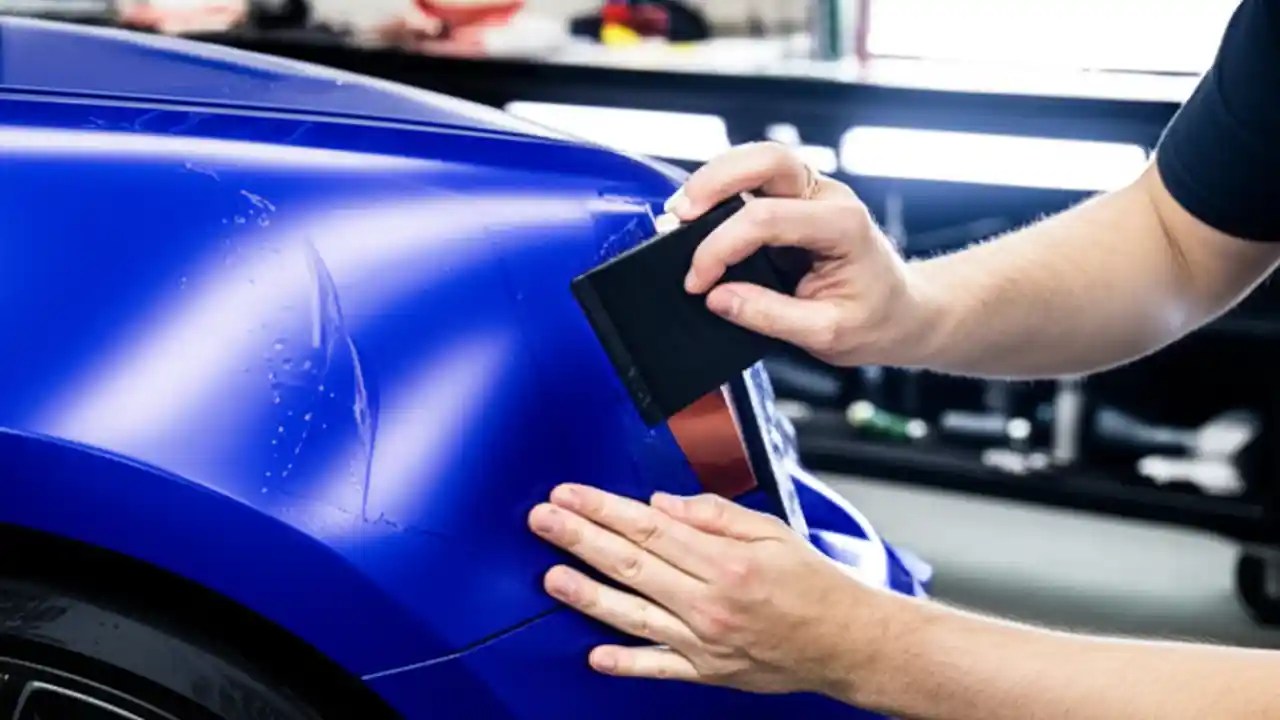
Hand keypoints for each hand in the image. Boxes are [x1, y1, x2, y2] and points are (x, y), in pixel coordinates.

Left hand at [527, 484, 913, 700]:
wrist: (847, 643)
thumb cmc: (813, 583)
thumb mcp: (772, 531)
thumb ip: (715, 515)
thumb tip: (661, 506)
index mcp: (726, 561)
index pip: (649, 528)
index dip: (603, 509)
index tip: (571, 494)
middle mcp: (710, 602)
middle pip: (632, 564)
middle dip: (581, 539)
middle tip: (544, 520)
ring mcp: (704, 641)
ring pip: (633, 614)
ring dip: (587, 594)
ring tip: (551, 576)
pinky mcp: (706, 671)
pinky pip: (657, 667)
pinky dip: (625, 662)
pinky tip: (593, 652)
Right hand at [669, 142, 938, 367]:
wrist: (904, 313)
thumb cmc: (876, 320)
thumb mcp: (826, 334)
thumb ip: (770, 316)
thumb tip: (718, 297)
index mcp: (842, 226)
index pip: (767, 219)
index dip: (721, 248)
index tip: (697, 282)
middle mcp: (828, 199)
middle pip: (767, 160)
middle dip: (715, 181)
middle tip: (678, 215)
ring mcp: (813, 194)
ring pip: (759, 160)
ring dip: (715, 178)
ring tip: (680, 211)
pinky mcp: (796, 202)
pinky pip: (756, 181)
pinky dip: (724, 189)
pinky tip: (700, 213)